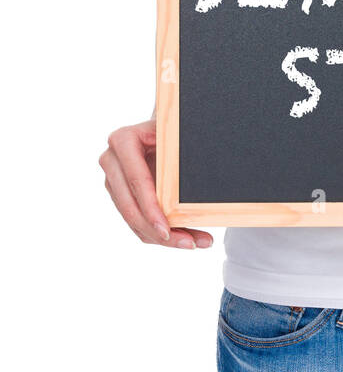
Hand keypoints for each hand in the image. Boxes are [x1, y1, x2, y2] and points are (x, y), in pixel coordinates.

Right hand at [99, 119, 212, 249]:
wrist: (165, 128)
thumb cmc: (174, 129)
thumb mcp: (177, 135)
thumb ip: (181, 152)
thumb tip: (201, 176)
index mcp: (123, 140)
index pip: (137, 181)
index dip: (151, 208)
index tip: (167, 229)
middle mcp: (111, 160)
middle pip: (131, 207)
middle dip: (158, 231)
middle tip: (188, 243)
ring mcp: (112, 180)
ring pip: (133, 219)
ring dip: (164, 237)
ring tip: (195, 242)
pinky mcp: (119, 195)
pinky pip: (137, 222)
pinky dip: (159, 234)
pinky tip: (185, 238)